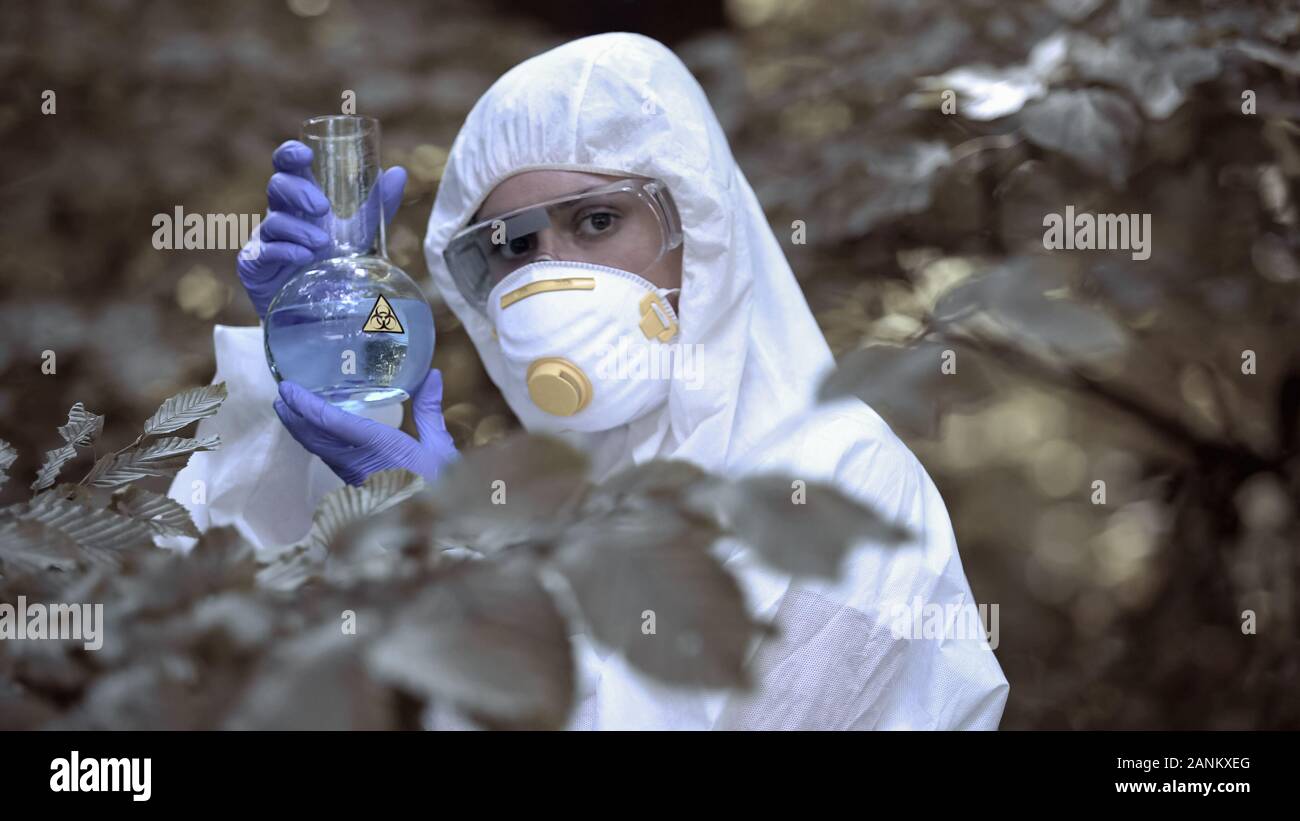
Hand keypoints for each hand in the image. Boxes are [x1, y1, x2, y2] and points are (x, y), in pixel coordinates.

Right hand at [238, 139, 406, 319]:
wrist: (315, 308)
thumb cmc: (333, 262)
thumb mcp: (360, 233)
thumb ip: (377, 206)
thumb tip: (399, 171)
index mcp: (300, 200)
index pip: (287, 167)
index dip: (290, 154)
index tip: (305, 154)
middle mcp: (280, 214)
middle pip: (277, 186)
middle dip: (298, 191)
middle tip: (323, 208)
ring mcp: (263, 239)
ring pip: (273, 221)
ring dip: (299, 229)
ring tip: (322, 244)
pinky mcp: (254, 264)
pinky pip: (265, 251)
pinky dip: (286, 252)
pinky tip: (303, 257)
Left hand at [272, 369, 457, 486]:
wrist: (434, 527)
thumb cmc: (439, 487)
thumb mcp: (439, 446)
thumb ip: (429, 409)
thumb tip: (432, 374)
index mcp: (378, 446)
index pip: (332, 422)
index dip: (306, 405)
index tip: (288, 390)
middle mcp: (357, 461)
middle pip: (315, 437)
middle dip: (295, 416)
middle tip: (282, 396)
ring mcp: (353, 475)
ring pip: (319, 449)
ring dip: (302, 429)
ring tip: (290, 410)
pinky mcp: (355, 484)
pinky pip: (329, 457)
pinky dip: (317, 440)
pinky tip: (317, 432)